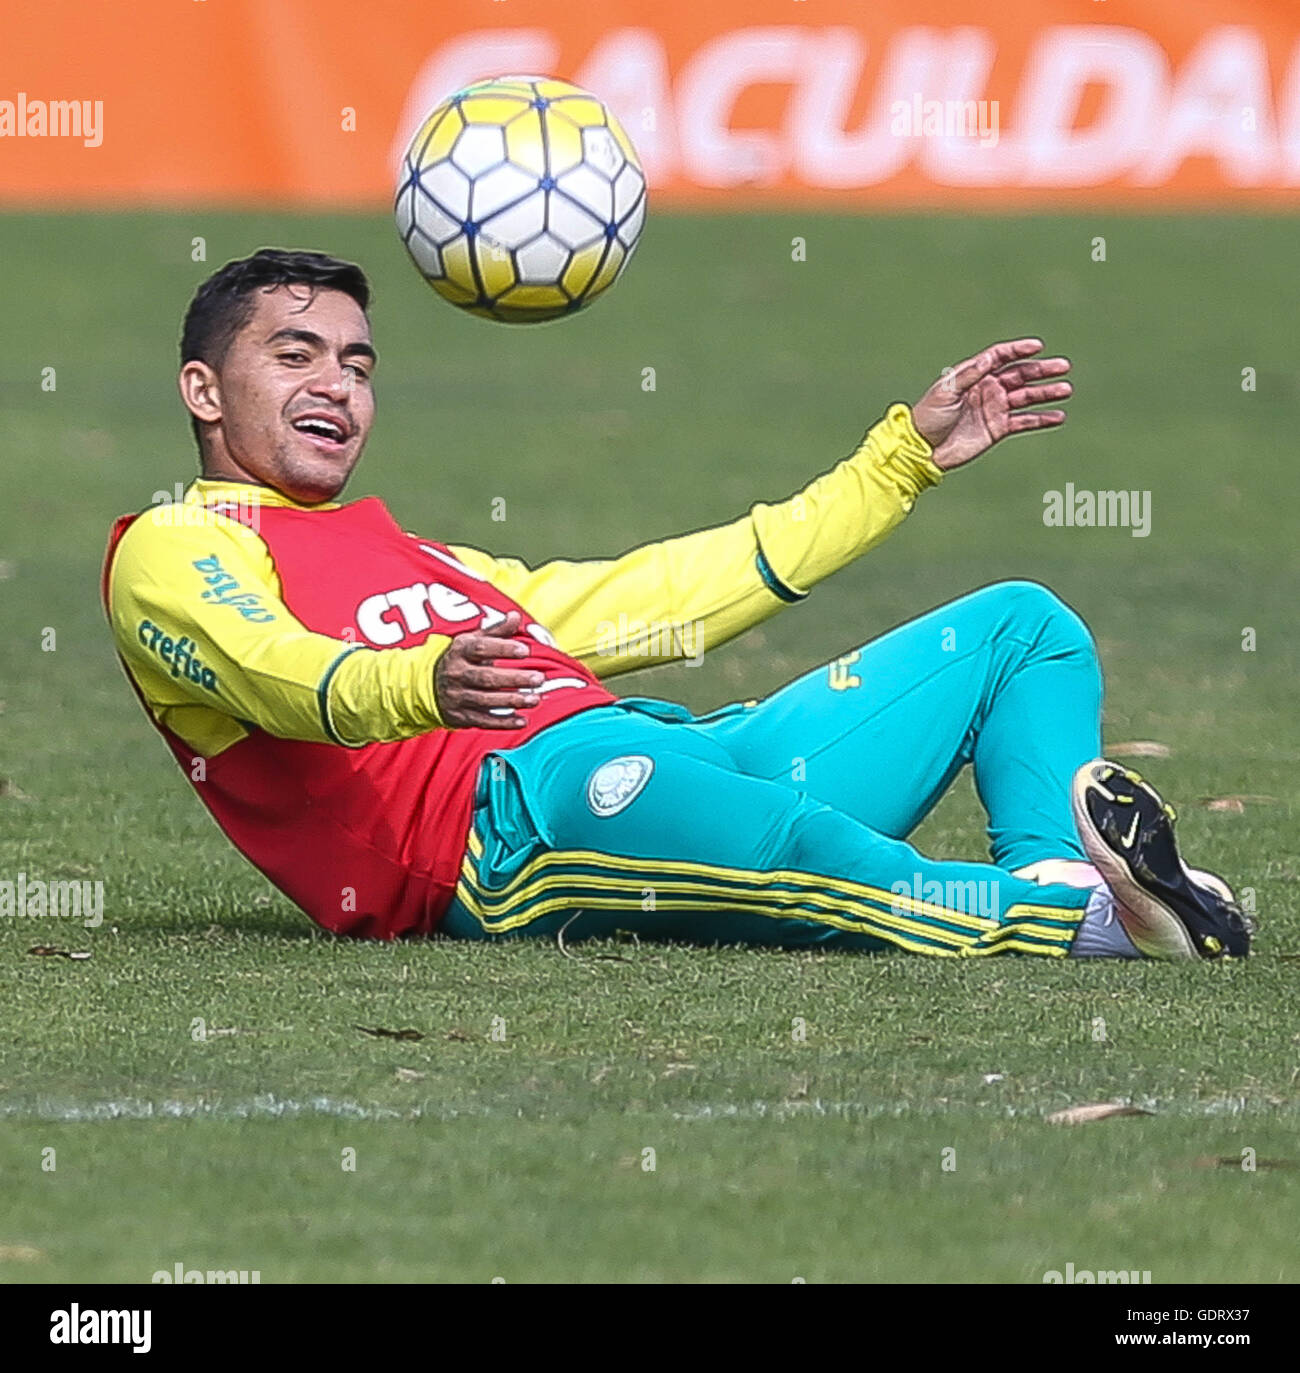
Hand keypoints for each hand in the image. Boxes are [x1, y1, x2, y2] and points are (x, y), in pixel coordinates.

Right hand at [434, 611, 542, 728]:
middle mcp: (456, 673)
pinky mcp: (460, 716)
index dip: (503, 648)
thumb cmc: (461, 659)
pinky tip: (522, 720)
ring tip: (535, 699)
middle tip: (539, 679)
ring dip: (513, 701)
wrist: (427, 685)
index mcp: (460, 651)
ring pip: (486, 700)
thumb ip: (496, 631)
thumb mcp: (473, 641)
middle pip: (487, 677)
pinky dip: (503, 722)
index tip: (525, 651)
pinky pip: (483, 720)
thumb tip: (516, 616)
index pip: (482, 648)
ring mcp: (457, 696)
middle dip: (514, 679)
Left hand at [911, 338, 1071, 470]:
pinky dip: (1041, 419)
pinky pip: (1025, 422)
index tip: (1037, 347)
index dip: (1019, 350)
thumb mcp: (946, 392)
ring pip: (1027, 397)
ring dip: (1046, 393)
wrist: (923, 449)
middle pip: (1020, 375)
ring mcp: (994, 408)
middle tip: (1063, 367)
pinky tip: (1058, 416)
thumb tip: (989, 359)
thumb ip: (969, 375)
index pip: (1001, 357)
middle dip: (1041, 370)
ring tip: (1066, 390)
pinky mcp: (998, 428)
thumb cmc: (928, 417)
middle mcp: (988, 388)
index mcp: (974, 375)